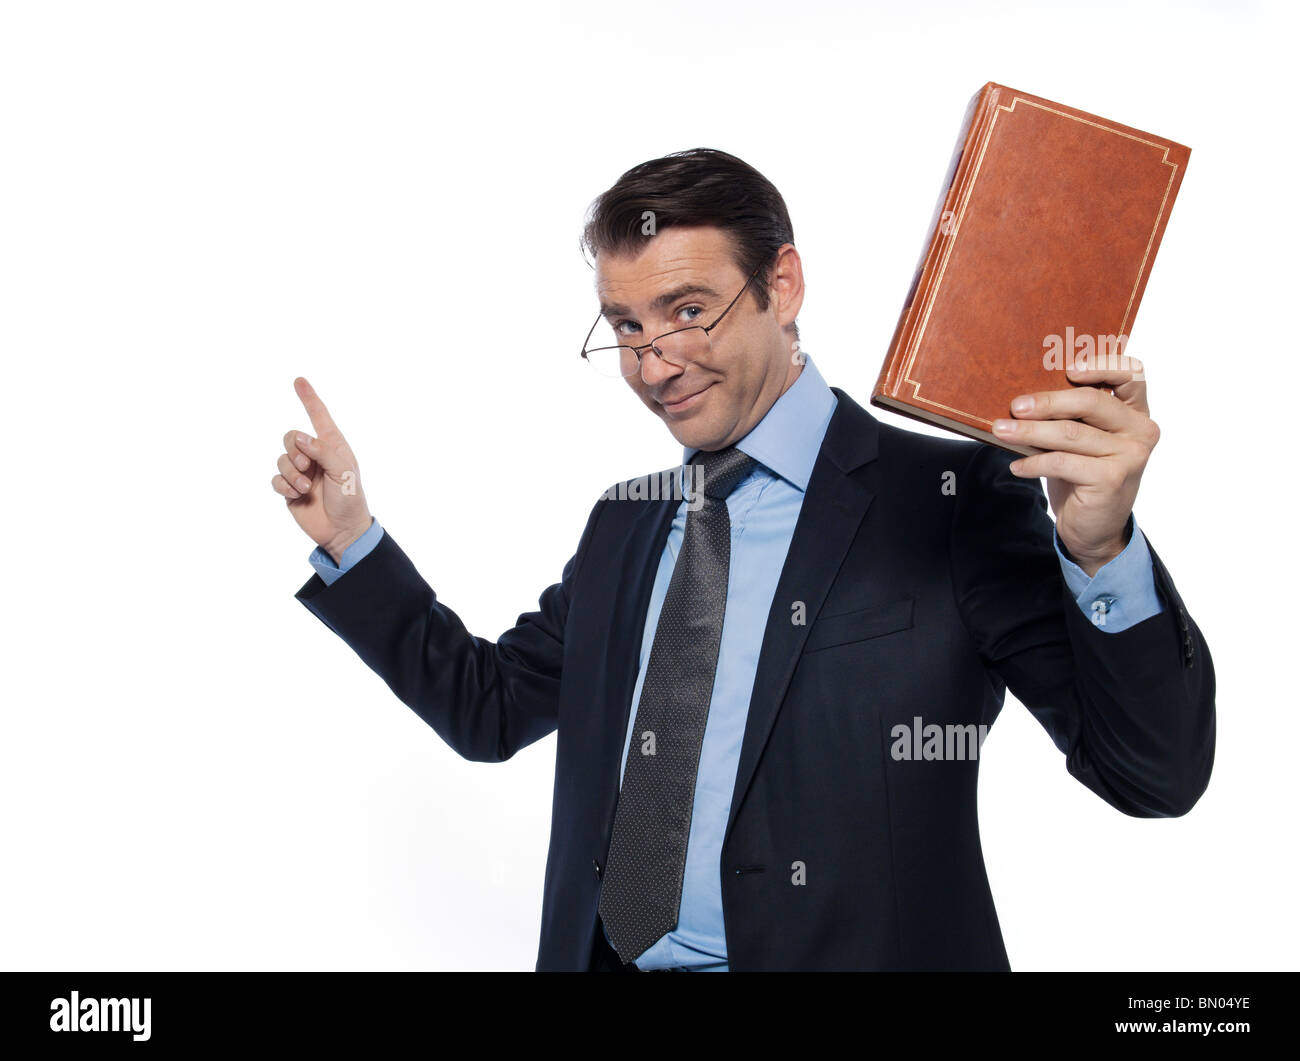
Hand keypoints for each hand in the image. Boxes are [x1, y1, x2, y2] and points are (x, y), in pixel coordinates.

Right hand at [272, 377, 372, 563]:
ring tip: (306, 488)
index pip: (319, 417)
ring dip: (292, 473)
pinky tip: (297, 495)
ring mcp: (302, 473)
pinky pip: (277, 478)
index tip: (299, 380)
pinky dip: (285, 485)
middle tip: (307, 467)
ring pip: (282, 458)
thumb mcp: (343, 472)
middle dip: (295, 450)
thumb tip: (300, 437)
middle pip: (291, 437)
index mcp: (333, 447)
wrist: (342, 531)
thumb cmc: (350, 499)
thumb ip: (322, 450)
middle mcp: (315, 456)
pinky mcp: (290, 489)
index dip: (309, 399)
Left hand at [992, 353, 1157, 577]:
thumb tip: (1023, 396)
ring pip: (1071, 433)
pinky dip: (1033, 462)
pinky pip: (1062, 462)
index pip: (1131, 374)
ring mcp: (1130, 455)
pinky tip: (1016, 465)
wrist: (1094, 528)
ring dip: (1029, 431)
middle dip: (1047, 402)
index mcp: (1136, 412)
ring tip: (1001, 431)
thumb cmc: (1084, 475)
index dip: (1102, 364)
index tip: (1068, 368)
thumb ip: (1071, 416)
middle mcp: (1140, 430)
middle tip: (1015, 405)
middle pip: (1092, 401)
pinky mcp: (1112, 479)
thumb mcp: (1082, 440)